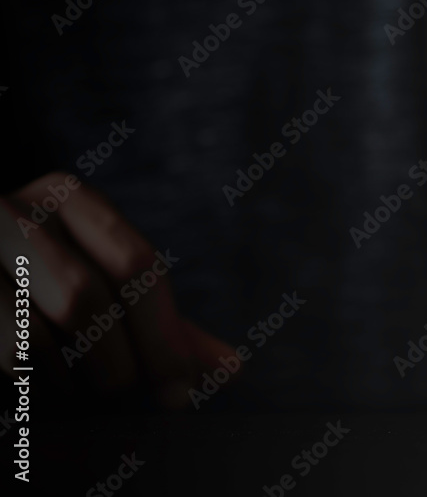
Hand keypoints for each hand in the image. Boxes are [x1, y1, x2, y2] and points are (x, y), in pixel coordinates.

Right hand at [0, 173, 235, 408]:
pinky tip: (34, 389)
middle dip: (117, 365)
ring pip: (33, 336)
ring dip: (66, 385)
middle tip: (127, 399)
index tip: (180, 394)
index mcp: (69, 199)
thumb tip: (232, 369)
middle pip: (87, 298)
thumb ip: (160, 326)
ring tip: (75, 394)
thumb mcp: (100, 293)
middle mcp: (14, 208)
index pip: (136, 264)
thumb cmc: (32, 292)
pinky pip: (4, 354)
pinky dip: (26, 388)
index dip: (165, 336)